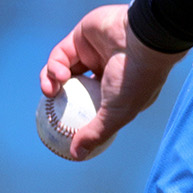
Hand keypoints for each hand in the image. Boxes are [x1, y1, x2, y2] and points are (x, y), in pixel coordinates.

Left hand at [39, 4, 183, 159]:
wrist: (142, 38)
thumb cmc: (134, 79)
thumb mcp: (115, 113)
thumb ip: (95, 133)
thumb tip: (76, 155)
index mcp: (118, 89)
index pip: (92, 105)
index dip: (76, 116)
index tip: (62, 128)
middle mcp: (106, 70)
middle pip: (73, 87)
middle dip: (58, 99)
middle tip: (50, 109)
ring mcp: (93, 52)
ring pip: (62, 70)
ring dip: (51, 82)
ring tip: (51, 91)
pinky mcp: (81, 36)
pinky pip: (60, 54)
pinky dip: (55, 66)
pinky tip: (60, 75)